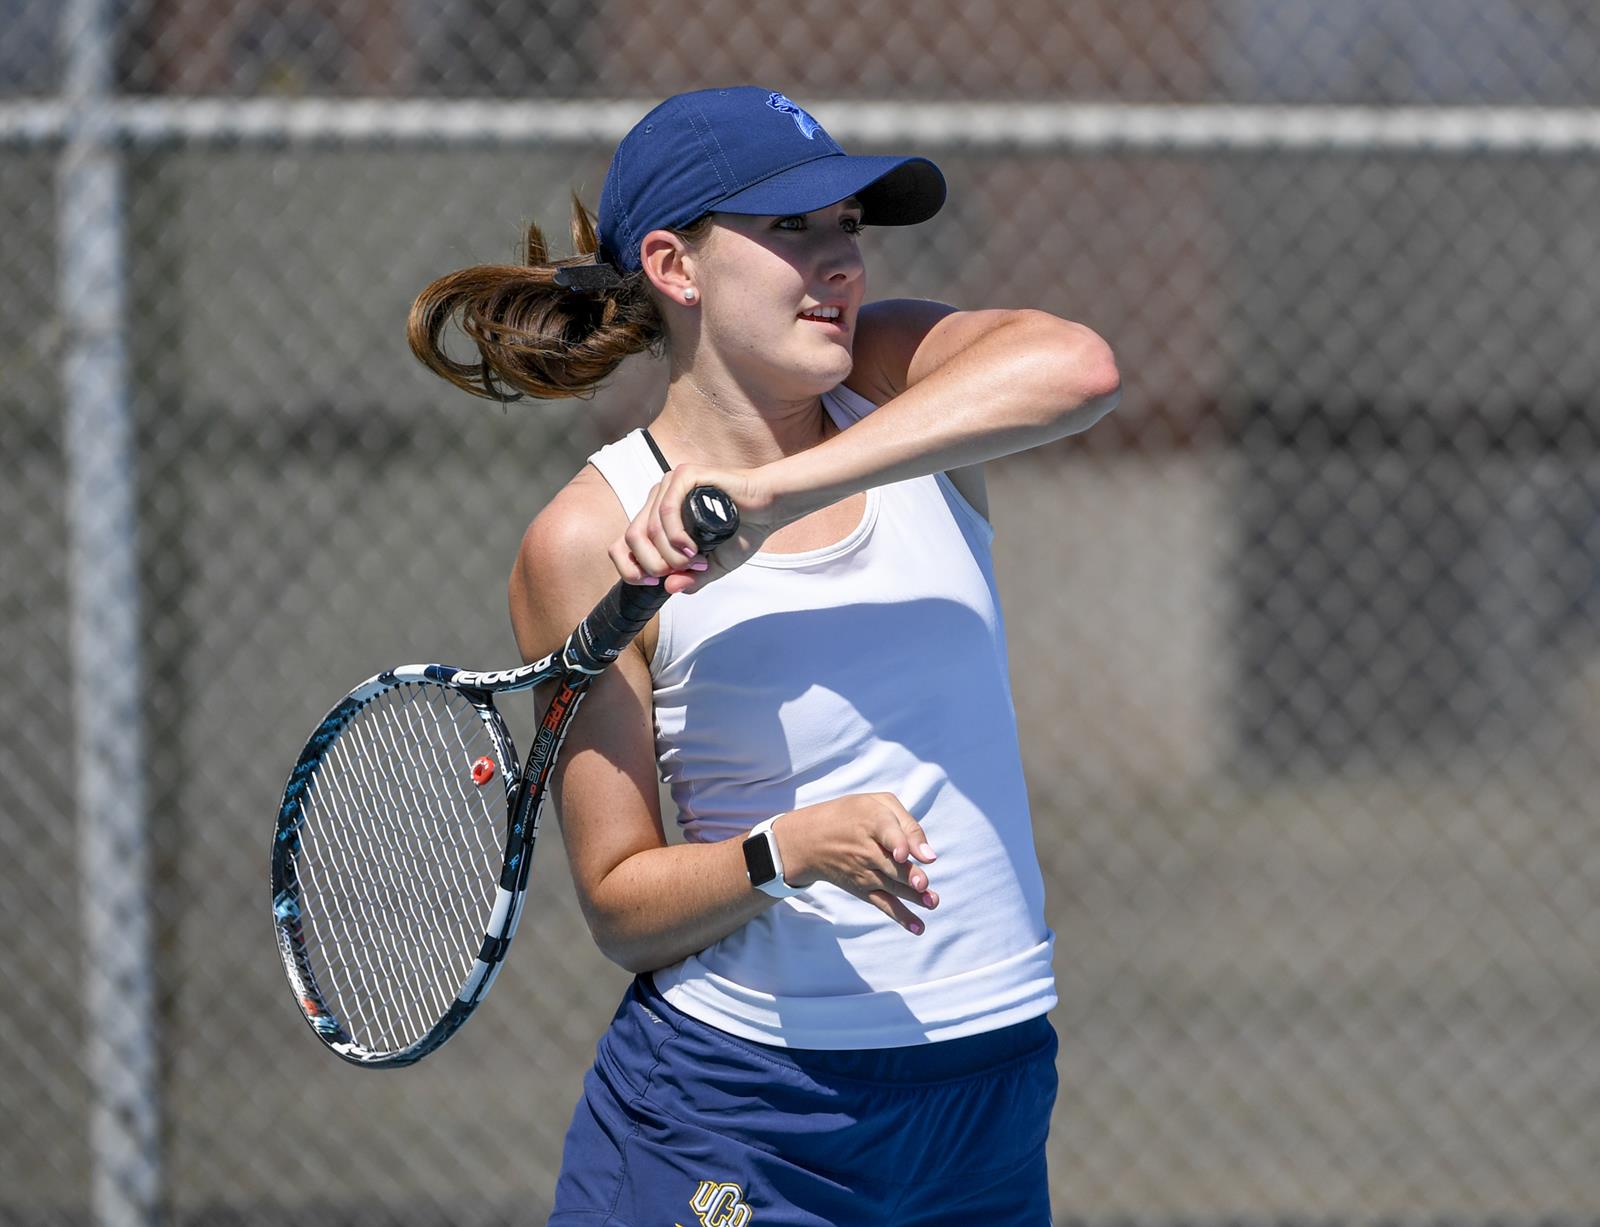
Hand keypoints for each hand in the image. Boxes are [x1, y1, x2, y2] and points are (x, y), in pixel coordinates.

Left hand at [609, 462, 782, 593]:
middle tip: (681, 572)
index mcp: (657, 520)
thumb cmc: (743, 532)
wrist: (769, 510)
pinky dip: (676, 535)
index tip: (652, 582)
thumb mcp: (713, 567)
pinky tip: (693, 547)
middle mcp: (658, 500)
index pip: (622, 543)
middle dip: (653, 565)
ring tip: (697, 559)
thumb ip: (691, 579)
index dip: (629, 567)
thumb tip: (668, 588)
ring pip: (650, 527)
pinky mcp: (685, 475)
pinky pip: (667, 510)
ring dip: (672, 553)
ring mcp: (669, 485)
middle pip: (632, 538)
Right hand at [771, 793, 939, 934]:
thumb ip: (908, 823)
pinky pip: (884, 904)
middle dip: (908, 875)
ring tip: (931, 902)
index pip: (887, 832)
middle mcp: (866, 849)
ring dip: (912, 896)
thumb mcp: (878, 804)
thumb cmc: (854, 816)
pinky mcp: (863, 890)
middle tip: (922, 884)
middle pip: (892, 864)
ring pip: (892, 886)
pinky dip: (901, 916)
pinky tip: (918, 928)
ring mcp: (864, 873)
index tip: (904, 855)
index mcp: (872, 821)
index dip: (897, 843)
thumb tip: (928, 855)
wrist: (811, 840)